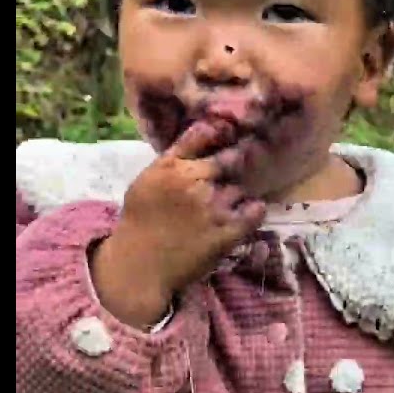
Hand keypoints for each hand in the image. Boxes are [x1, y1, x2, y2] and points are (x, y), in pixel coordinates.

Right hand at [91, 120, 265, 327]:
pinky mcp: (227, 232)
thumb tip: (206, 127)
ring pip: (240, 187)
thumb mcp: (148, 178)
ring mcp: (214, 207)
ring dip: (238, 193)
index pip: (207, 136)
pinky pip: (254, 212)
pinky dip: (255, 210)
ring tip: (230, 203)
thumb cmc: (138, 220)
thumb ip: (177, 153)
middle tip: (232, 176)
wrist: (139, 265)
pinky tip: (250, 211)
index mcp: (174, 167)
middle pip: (230, 161)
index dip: (221, 138)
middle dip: (234, 165)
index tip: (227, 141)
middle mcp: (196, 182)